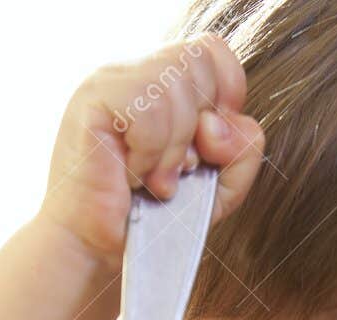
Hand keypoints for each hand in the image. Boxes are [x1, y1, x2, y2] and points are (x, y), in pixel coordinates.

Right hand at [38, 32, 265, 266]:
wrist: (98, 250)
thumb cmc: (152, 220)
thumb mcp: (218, 189)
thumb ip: (243, 152)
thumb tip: (222, 125)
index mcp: (166, 84)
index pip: (212, 51)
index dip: (227, 93)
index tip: (211, 145)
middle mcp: (138, 73)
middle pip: (198, 61)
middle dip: (199, 129)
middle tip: (177, 172)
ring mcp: (112, 80)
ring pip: (173, 85)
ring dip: (172, 150)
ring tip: (152, 182)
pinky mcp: (93, 100)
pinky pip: (146, 110)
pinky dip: (149, 154)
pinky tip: (131, 176)